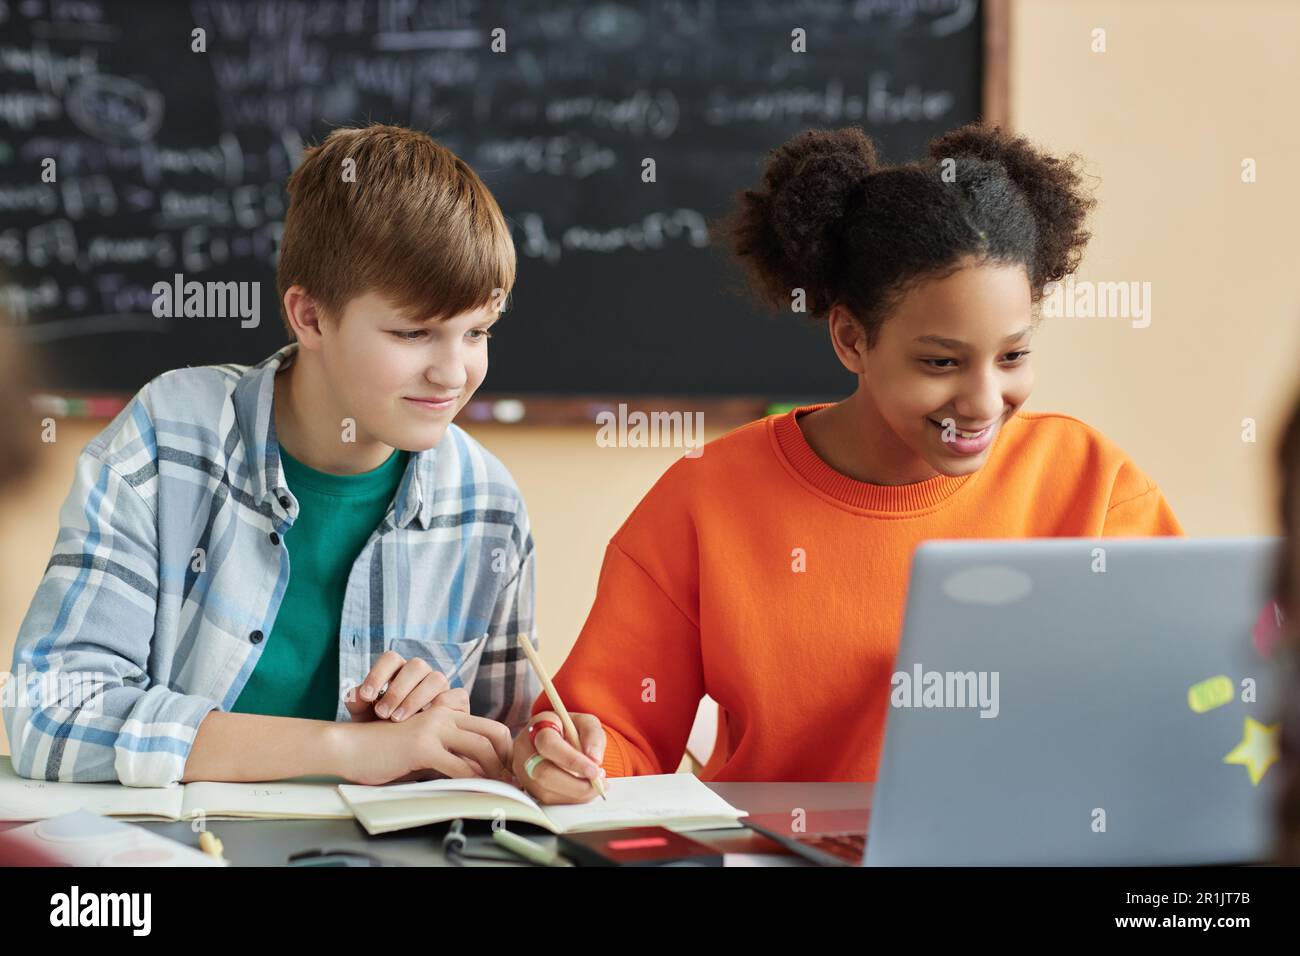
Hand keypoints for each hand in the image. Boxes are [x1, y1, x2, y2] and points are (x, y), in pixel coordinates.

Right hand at [340, 706, 514, 785]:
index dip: (504, 749)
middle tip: (511, 781)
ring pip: (480, 748)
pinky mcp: (422, 746)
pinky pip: (458, 765)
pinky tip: (477, 790)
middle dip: (507, 759)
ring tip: (499, 789)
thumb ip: (448, 755)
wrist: (350, 747)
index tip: (507, 771)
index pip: (489, 727)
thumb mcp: (423, 749)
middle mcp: (443, 716)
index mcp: (446, 714)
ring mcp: (433, 728)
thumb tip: (477, 773)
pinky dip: (473, 781)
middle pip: (493, 732)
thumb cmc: (384, 751)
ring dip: (495, 772)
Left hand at [344, 650, 468, 722]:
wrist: (405, 754)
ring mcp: (442, 687)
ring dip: (417, 698)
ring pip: (436, 679)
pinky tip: (426, 722)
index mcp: (399, 671)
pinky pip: (457, 695)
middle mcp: (422, 675)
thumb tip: (354, 695)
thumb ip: (357, 704)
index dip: (378, 674)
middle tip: (382, 713)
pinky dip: (443, 706)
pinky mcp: (458, 702)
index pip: (392, 658)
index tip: (366, 696)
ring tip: (398, 720)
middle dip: (398, 689)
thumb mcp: (365, 719)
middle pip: (416, 665)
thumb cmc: (383, 731)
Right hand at [511, 711, 606, 804]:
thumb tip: (594, 760)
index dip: (572, 760)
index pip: (549, 744)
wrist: (555, 736)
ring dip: (576, 794)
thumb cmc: (570, 728)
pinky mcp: (529, 787)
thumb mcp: (586, 722)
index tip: (594, 770)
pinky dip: (571, 798)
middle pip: (544, 773)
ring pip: (546, 792)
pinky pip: (549, 800)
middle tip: (598, 783)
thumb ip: (593, 735)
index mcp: (538, 726)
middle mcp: (524, 749)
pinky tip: (584, 789)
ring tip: (595, 784)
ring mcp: (523, 771)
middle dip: (576, 784)